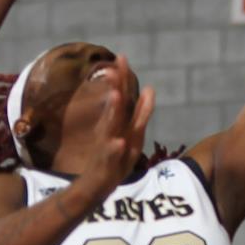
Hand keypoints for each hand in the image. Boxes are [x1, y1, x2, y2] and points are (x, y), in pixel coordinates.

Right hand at [89, 63, 154, 190]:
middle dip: (118, 86)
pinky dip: (114, 150)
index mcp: (118, 124)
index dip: (123, 79)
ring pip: (111, 128)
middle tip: (117, 65)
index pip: (121, 98)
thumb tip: (151, 88)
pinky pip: (110, 158)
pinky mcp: (105, 166)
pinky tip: (119, 142)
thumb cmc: (114, 160)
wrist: (93, 188)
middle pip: (116, 107)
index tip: (122, 56)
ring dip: (114, 112)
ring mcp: (107, 148)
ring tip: (116, 95)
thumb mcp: (133, 134)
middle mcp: (111, 131)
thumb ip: (141, 113)